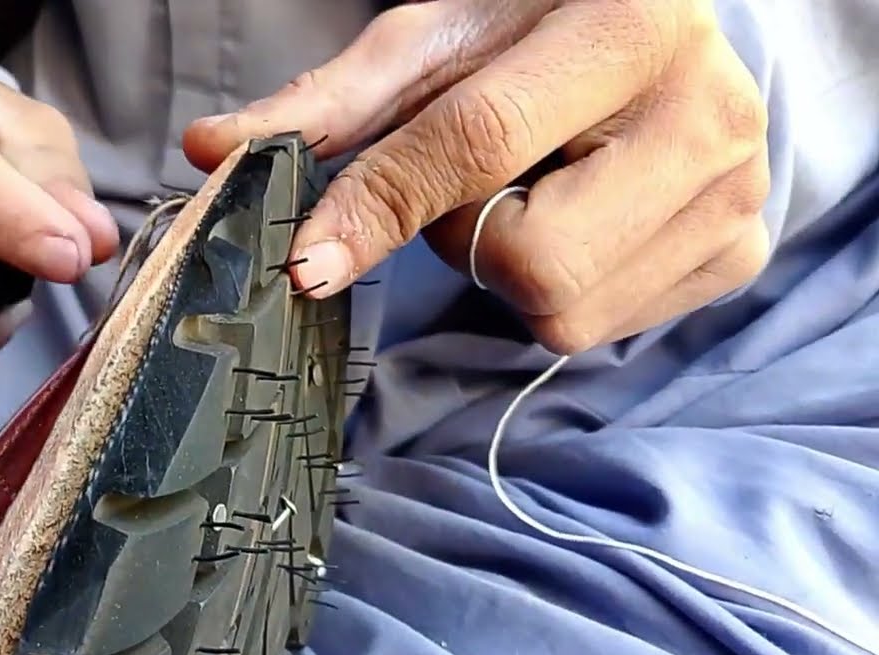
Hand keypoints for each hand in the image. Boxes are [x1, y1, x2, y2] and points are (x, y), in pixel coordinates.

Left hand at [184, 0, 770, 353]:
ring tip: (536, 196)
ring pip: (564, 309)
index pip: (477, 142)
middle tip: (488, 181)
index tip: (304, 262)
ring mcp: (735, 194)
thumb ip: (326, 106)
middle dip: (472, 236)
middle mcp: (704, 113)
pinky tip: (577, 224)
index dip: (378, 206)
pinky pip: (601, 329)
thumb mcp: (430, 50)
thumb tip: (210, 150)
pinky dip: (561, 289)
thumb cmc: (530, 35)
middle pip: (531, 257)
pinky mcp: (739, 254)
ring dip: (512, 265)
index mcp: (625, 27)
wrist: (654, 42)